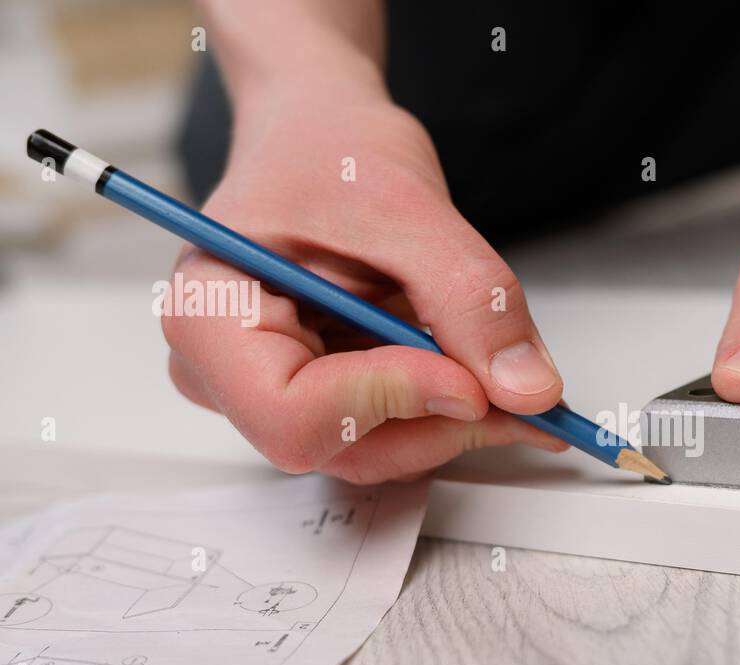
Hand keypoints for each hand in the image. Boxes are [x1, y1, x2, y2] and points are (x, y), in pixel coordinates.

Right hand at [163, 86, 566, 482]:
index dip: (392, 403)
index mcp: (210, 318)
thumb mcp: (408, 206)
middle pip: (343, 447)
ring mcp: (275, 394)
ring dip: (458, 422)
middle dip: (443, 422)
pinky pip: (394, 432)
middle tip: (528, 391)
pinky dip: (454, 413)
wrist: (320, 137)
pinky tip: (490, 376)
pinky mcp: (325, 399)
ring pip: (379, 451)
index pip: (293, 415)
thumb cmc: (330, 151)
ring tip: (514, 373)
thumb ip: (468, 297)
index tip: (472, 379)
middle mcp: (227, 375)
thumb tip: (529, 390)